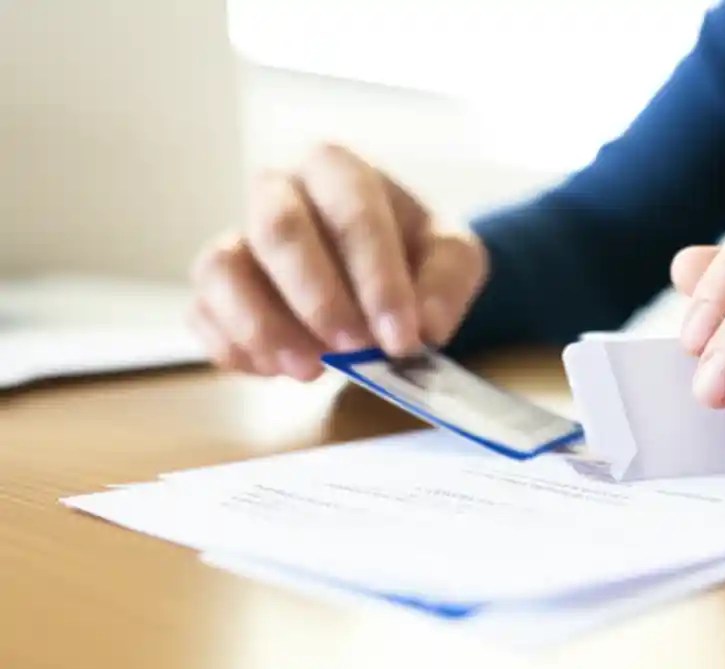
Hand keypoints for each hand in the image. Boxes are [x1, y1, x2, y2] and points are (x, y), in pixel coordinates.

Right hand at [189, 144, 487, 379]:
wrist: (375, 270)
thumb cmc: (408, 252)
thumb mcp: (450, 256)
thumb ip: (447, 281)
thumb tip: (425, 325)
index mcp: (338, 169)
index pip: (352, 211)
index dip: (377, 278)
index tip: (402, 338)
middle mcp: (277, 192)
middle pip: (280, 231)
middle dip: (318, 298)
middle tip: (354, 352)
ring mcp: (238, 238)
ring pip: (224, 270)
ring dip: (265, 326)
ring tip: (310, 370)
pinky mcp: (214, 288)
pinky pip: (203, 313)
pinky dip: (234, 347)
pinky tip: (274, 371)